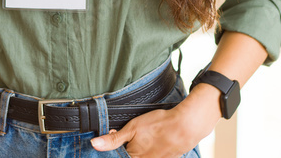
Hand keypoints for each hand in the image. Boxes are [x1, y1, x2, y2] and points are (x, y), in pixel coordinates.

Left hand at [89, 86, 221, 157]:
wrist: (185, 127)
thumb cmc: (159, 126)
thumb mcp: (132, 129)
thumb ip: (113, 140)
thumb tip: (94, 144)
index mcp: (134, 157)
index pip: (118, 156)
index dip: (115, 147)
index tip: (115, 138)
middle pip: (130, 155)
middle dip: (127, 148)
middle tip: (135, 135)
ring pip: (142, 155)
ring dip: (139, 148)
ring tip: (145, 137)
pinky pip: (153, 155)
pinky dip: (151, 148)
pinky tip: (154, 139)